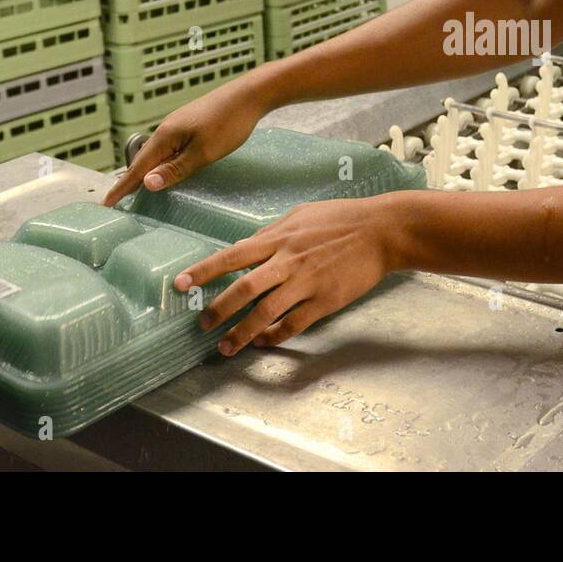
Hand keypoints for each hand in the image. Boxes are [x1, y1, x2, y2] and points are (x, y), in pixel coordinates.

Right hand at [102, 80, 267, 206]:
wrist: (250, 95)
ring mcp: (178, 125)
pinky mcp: (190, 125)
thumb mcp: (203, 152)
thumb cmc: (229, 123)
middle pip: (144, 160)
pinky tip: (168, 169)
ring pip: (158, 154)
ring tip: (139, 191)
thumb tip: (147, 183)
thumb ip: (176, 169)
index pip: (137, 168)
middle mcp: (167, 129)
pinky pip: (170, 148)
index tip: (107, 203)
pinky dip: (163, 162)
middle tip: (118, 201)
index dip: (122, 187)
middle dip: (131, 181)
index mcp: (165, 136)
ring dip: (148, 172)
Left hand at [173, 196, 404, 353]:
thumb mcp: (301, 215)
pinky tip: (264, 342)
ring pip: (266, 312)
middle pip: (244, 288)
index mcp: (279, 238)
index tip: (180, 284)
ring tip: (226, 347)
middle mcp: (288, 261)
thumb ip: (271, 233)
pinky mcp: (325, 300)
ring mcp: (307, 282)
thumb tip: (243, 246)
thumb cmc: (341, 218)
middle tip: (201, 324)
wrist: (381, 231)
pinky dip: (276, 336)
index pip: (232, 256)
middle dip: (218, 309)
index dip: (204, 271)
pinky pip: (295, 323)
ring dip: (242, 332)